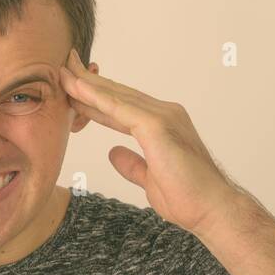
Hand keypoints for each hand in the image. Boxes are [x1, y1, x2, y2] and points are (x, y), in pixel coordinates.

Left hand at [58, 49, 237, 236]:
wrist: (212, 208)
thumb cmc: (187, 198)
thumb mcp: (149, 179)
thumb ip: (132, 164)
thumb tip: (113, 152)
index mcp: (162, 125)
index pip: (122, 107)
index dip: (96, 97)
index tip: (73, 89)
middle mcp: (164, 114)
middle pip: (117, 94)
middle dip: (88, 81)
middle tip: (63, 66)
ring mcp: (163, 117)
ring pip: (116, 96)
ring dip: (87, 84)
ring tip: (62, 72)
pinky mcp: (158, 126)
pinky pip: (120, 108)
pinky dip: (97, 97)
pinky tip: (77, 89)